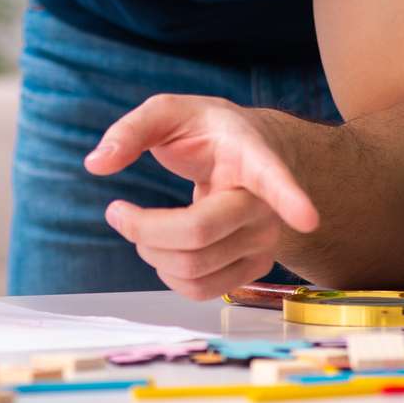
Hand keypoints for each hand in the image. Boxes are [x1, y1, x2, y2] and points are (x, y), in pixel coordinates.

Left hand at [84, 94, 319, 300]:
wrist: (250, 154)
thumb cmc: (208, 131)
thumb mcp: (169, 112)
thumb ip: (130, 130)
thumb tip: (96, 164)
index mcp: (253, 155)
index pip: (273, 177)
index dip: (290, 197)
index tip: (307, 218)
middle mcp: (266, 205)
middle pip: (197, 232)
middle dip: (142, 228)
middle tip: (116, 210)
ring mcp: (264, 241)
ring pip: (194, 267)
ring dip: (148, 251)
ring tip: (138, 224)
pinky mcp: (254, 268)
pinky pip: (201, 289)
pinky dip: (165, 273)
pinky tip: (161, 247)